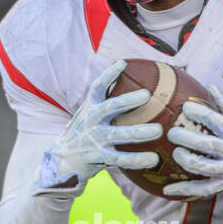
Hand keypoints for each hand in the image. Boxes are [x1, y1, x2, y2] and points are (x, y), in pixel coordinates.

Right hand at [35, 60, 159, 195]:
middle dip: (128, 100)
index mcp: (89, 108)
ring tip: (158, 130)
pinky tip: (153, 159)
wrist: (64, 160)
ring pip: (120, 134)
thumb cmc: (84, 134)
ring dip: (139, 132)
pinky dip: (138, 159)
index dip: (109, 74)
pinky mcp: (98, 157)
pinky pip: (121, 158)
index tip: (123, 63)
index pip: (97, 87)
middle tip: (147, 95)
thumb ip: (105, 105)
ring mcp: (94, 139)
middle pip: (110, 107)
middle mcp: (91, 121)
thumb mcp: (89, 116)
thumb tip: (134, 89)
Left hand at [163, 85, 222, 199]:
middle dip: (185, 137)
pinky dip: (184, 190)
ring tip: (176, 152)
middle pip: (205, 144)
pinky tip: (168, 189)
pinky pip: (201, 189)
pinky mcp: (222, 184)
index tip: (184, 108)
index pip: (215, 120)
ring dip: (185, 160)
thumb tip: (210, 86)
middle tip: (172, 133)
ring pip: (202, 167)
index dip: (198, 112)